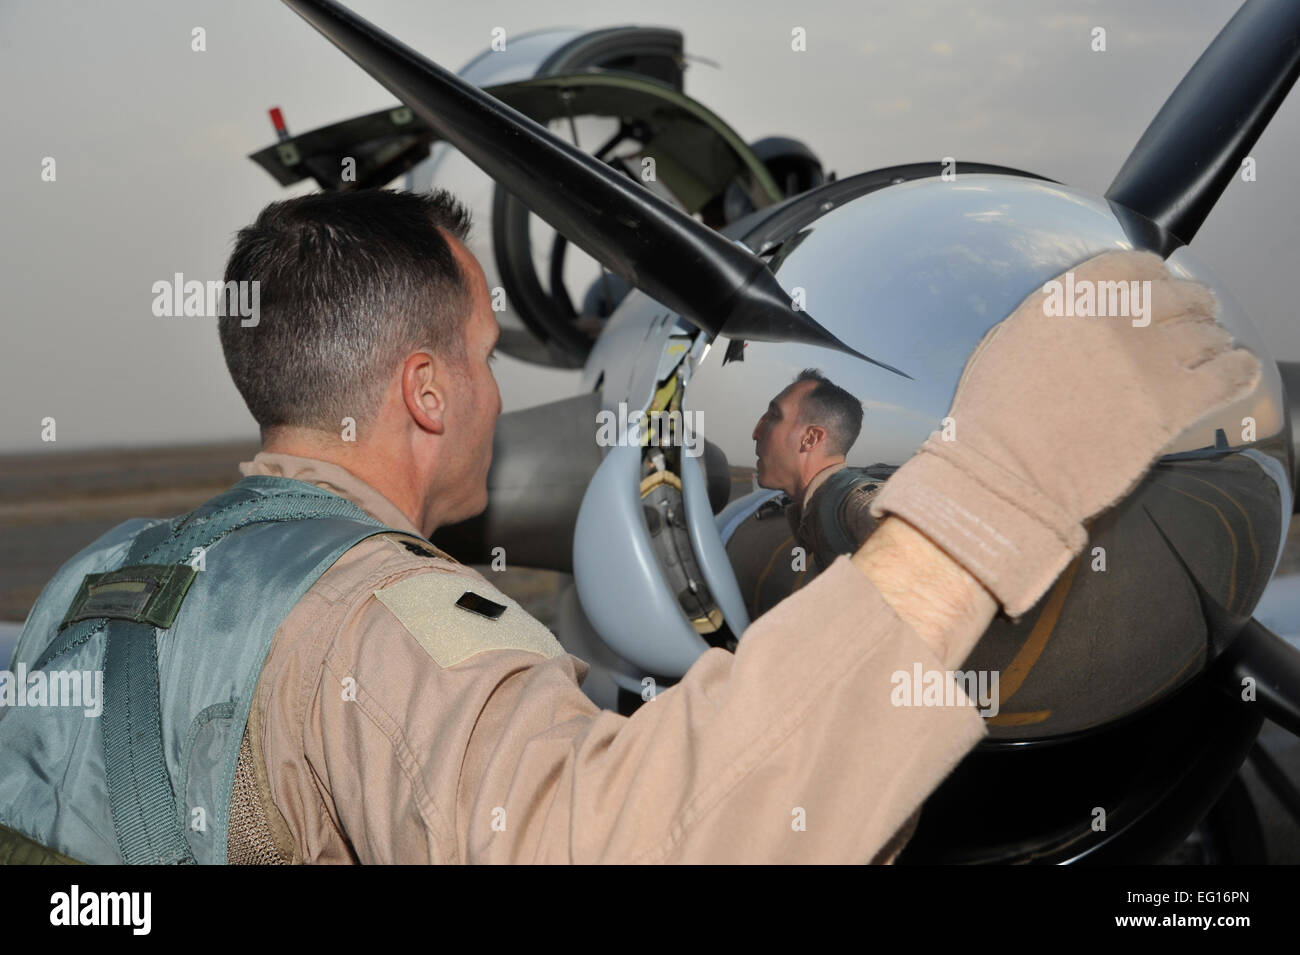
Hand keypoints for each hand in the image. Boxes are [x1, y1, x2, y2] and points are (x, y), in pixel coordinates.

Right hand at [869, 250, 1260, 616]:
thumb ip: (1052, 320)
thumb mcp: (1007, 343)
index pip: (1136, 266)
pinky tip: (1239, 372)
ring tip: (1213, 353)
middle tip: (1193, 322)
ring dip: (1213, 342)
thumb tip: (1080, 322)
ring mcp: (1151, 358)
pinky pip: (1229, 375)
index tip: (1159, 287)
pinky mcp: (1175, 401)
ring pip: (1209, 334)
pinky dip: (1239, 371)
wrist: (1007, 473)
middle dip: (1191, 308)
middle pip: (1180, 296)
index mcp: (1072, 298)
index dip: (1155, 277)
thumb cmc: (992, 420)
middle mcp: (1118, 318)